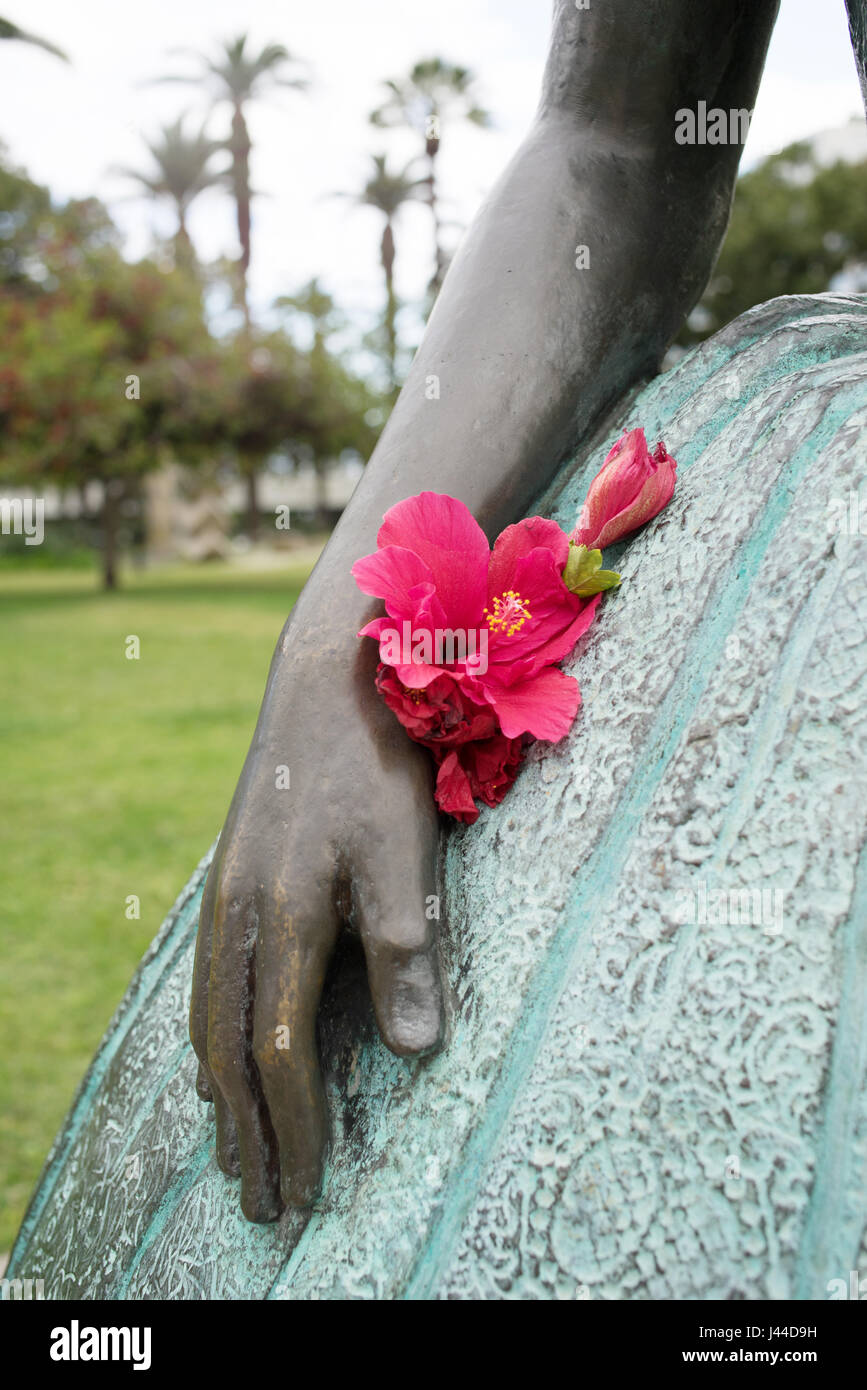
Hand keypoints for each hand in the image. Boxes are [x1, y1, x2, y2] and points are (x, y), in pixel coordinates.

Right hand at [189, 613, 444, 1220]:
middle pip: (231, 1051)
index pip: (281, 1053)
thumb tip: (413, 1053)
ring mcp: (225, 899)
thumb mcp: (405, 855)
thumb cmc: (376, 768)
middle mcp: (238, 919)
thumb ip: (405, 951)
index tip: (307, 1183)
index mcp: (282, 920)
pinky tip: (219, 1054)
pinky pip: (206, 981)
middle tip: (259, 1200)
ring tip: (233, 1148)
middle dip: (249, 1132)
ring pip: (210, 1019)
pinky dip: (210, 1036)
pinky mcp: (229, 880)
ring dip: (223, 1093)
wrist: (326, 682)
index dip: (295, 1124)